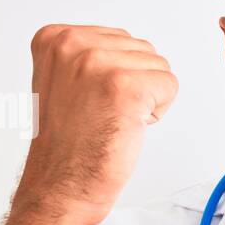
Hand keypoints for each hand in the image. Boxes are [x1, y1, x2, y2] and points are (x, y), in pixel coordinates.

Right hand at [18, 24, 177, 224]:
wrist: (60, 186)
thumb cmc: (67, 144)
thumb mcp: (63, 81)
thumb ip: (89, 56)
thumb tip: (128, 47)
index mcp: (55, 38)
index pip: (119, 39)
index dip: (115, 76)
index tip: (88, 101)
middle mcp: (73, 44)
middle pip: (142, 50)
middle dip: (134, 84)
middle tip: (102, 114)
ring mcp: (98, 63)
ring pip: (158, 67)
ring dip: (146, 98)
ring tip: (112, 120)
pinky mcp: (126, 86)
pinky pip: (170, 85)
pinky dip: (157, 111)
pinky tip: (127, 126)